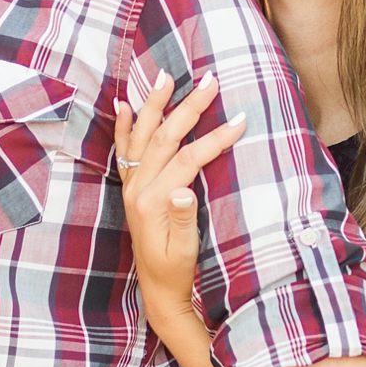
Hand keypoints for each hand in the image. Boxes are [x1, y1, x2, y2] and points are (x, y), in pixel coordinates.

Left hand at [114, 71, 245, 322]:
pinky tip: (124, 104)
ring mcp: (131, 187)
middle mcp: (137, 189)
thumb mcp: (185, 252)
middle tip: (210, 80)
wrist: (157, 289)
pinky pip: (125, 150)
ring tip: (164, 76)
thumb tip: (183, 191)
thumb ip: (182, 220)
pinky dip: (124, 125)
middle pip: (165, 137)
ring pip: (142, 136)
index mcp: (153, 202)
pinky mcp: (131, 189)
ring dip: (154, 104)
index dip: (215, 139)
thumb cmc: (177, 271)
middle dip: (189, 107)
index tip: (241, 120)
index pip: (188, 160)